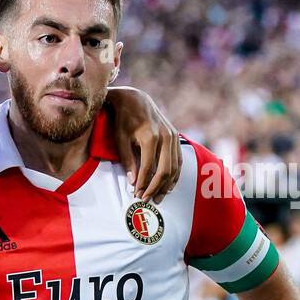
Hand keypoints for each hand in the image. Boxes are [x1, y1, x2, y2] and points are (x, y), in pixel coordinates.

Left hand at [106, 86, 181, 202]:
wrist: (135, 99)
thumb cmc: (123, 120)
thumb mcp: (120, 139)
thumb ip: (127, 160)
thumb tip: (133, 182)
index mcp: (150, 136)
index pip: (148, 167)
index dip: (143, 184)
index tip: (137, 195)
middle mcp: (166, 136)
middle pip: (165, 169)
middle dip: (156, 188)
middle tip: (148, 200)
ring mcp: (173, 136)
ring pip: (174, 167)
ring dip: (166, 184)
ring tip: (158, 198)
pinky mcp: (176, 137)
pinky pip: (178, 160)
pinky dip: (174, 174)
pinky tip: (168, 186)